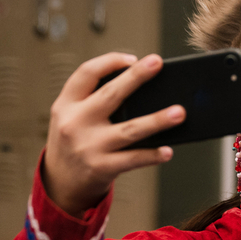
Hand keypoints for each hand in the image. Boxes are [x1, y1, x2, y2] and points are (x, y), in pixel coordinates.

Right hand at [42, 53, 181, 215]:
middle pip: (110, 94)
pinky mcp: (101, 167)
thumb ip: (93, 99)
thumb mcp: (70, 116)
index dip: (110, 61)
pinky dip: (152, 155)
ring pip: (129, 130)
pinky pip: (133, 159)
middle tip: (157, 63)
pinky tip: (167, 150)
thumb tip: (142, 88)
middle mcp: (75, 122)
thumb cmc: (73, 141)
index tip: (133, 58)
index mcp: (66, 104)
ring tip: (179, 112)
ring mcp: (89, 146)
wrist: (61, 182)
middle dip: (136, 76)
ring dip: (157, 120)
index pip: (86, 73)